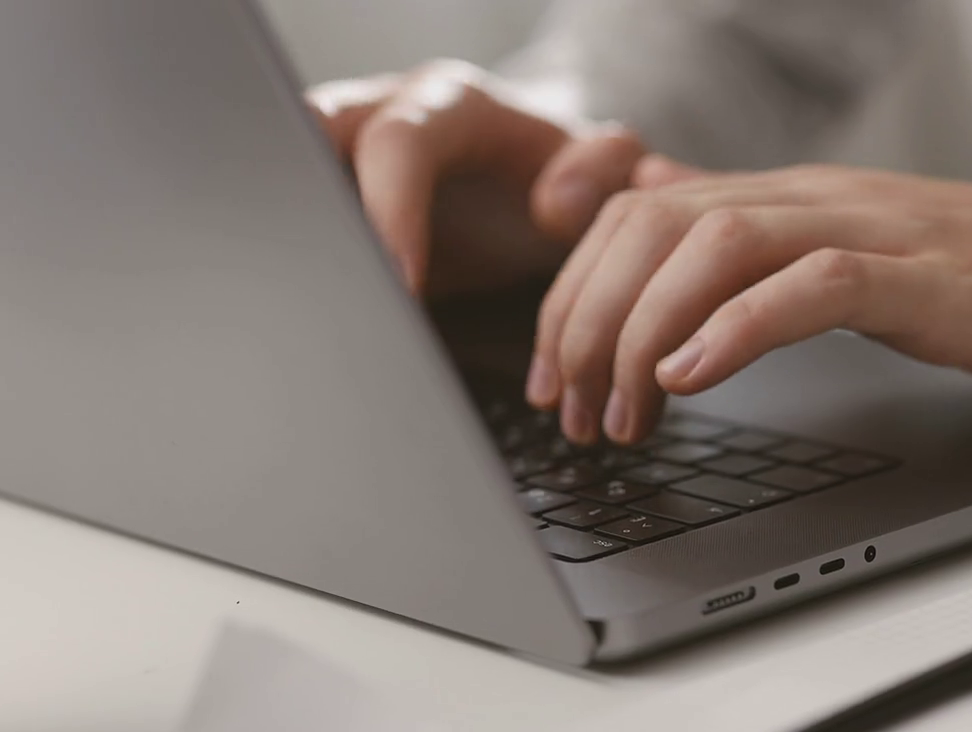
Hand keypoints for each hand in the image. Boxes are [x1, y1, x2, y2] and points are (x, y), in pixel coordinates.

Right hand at [308, 60, 643, 294]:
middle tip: (327, 283)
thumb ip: (606, 171)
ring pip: (285, 164)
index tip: (403, 282)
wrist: (542, 187)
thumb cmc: (567, 181)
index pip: (400, 141)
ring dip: (283, 221)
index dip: (391, 207)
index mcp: (450, 103)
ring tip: (293, 295)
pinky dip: (290, 250)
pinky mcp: (328, 193)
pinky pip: (291, 210)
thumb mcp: (605, 170)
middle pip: (312, 130)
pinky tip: (295, 306)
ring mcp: (345, 149)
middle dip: (307, 199)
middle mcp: (385, 109)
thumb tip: (558, 205)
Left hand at [531, 160, 971, 444]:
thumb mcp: (874, 269)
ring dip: (642, 328)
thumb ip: (781, 261)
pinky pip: (814, 285)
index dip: (571, 274)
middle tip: (566, 408)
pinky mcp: (933, 281)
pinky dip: (739, 326)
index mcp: (806, 202)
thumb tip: (685, 266)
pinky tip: (697, 377)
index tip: (546, 359)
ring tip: (619, 412)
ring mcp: (880, 233)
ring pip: (716, 241)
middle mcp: (828, 200)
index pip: (646, 203)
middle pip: (656, 219)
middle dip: (582, 313)